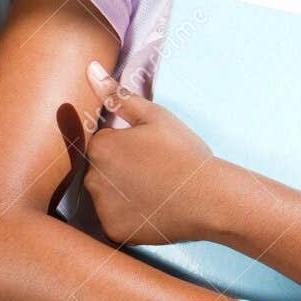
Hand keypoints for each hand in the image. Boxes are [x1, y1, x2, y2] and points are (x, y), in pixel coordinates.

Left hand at [81, 61, 222, 246]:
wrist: (210, 198)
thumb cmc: (183, 152)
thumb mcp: (154, 116)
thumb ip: (117, 95)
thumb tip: (90, 68)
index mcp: (99, 147)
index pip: (102, 144)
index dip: (127, 147)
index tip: (150, 152)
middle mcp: (92, 178)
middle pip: (100, 171)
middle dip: (120, 170)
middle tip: (155, 172)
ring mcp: (101, 208)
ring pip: (106, 197)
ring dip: (121, 194)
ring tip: (154, 191)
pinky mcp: (113, 231)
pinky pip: (114, 221)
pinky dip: (129, 218)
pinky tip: (151, 210)